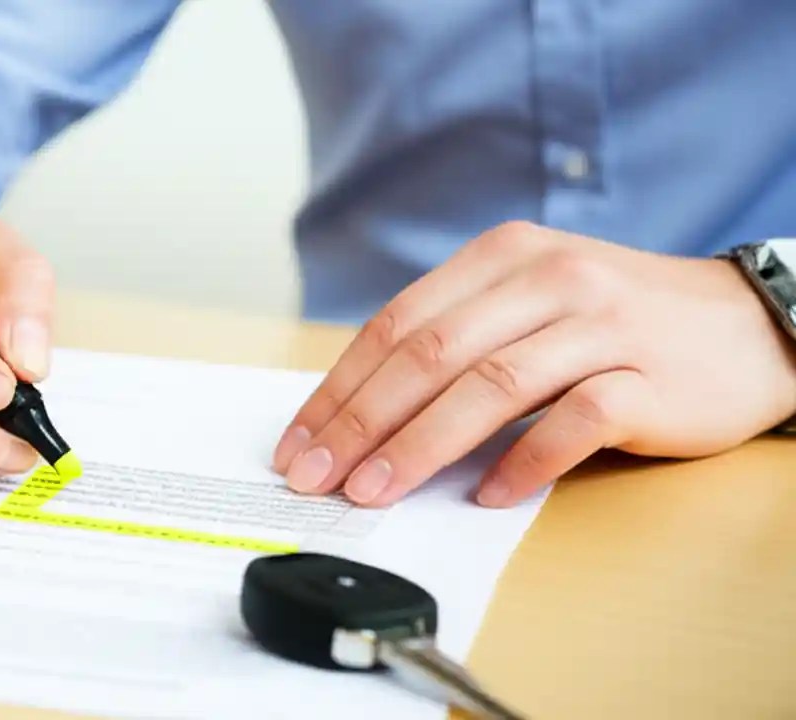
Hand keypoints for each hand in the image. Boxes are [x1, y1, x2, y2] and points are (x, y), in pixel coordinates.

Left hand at [273, 222, 795, 507]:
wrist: (746, 324)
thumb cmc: (615, 321)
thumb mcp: (529, 301)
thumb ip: (457, 338)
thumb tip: (362, 409)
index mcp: (503, 257)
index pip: (398, 324)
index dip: (339, 387)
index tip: (298, 442)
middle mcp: (547, 279)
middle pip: (430, 355)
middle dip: (360, 422)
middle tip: (316, 478)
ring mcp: (600, 326)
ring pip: (490, 386)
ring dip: (419, 447)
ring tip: (372, 494)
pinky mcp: (647, 378)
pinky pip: (574, 422)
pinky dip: (522, 461)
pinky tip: (484, 496)